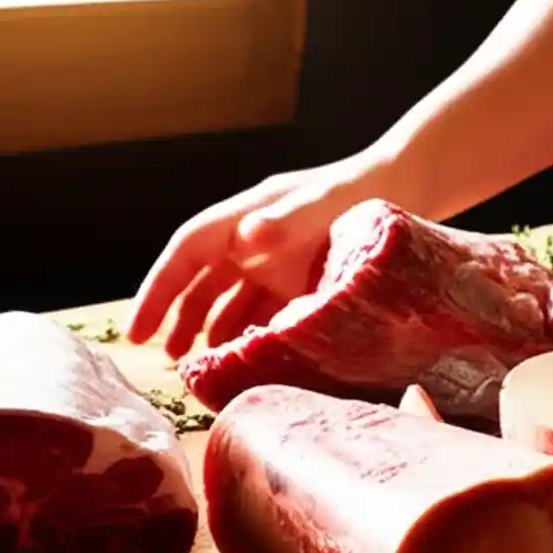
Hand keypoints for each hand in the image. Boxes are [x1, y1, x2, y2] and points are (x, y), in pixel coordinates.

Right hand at [124, 151, 396, 359]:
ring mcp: (277, 261)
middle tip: (159, 355)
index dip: (159, 289)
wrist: (413, 185)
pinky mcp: (302, 281)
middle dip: (176, 315)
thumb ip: (287, 220)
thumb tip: (245, 238)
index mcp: (248, 216)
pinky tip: (245, 361)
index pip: (187, 251)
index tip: (139, 327)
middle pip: (200, 280)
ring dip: (210, 330)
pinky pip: (264, 311)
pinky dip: (250, 334)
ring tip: (197, 366)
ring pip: (229, 300)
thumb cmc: (366, 190)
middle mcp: (254, 239)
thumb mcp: (325, 204)